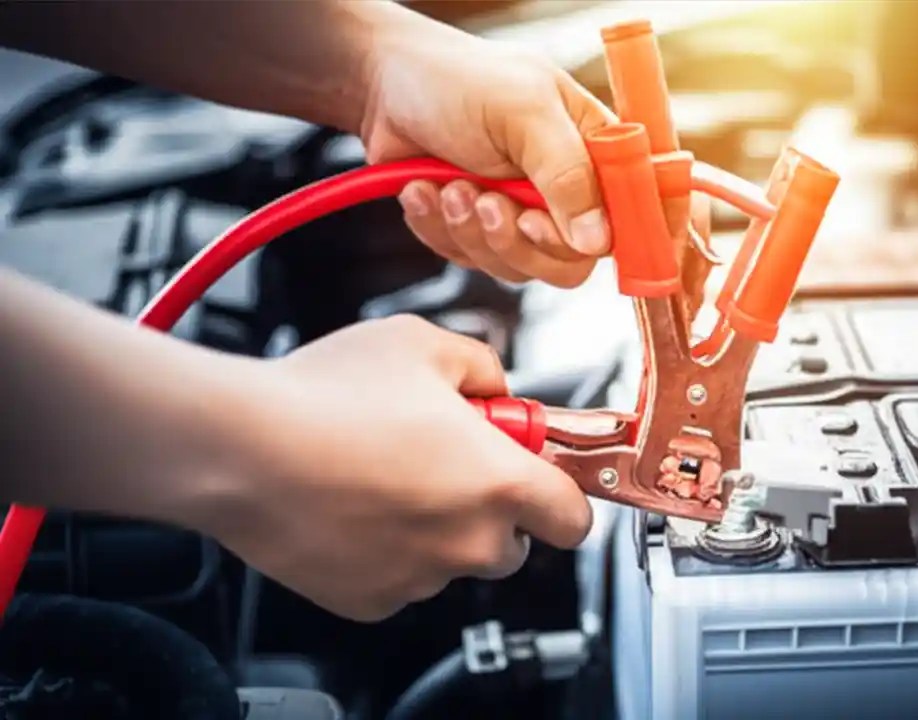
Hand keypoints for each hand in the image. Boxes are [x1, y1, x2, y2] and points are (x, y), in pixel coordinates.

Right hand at [201, 316, 591, 621]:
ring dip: (437, 526)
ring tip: (384, 471)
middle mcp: (469, 541)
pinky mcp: (371, 600)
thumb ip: (483, 367)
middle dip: (492, 508)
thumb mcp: (425, 345)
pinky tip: (353, 502)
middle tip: (448, 461)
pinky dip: (389, 549)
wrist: (238, 448)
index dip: (562, 495)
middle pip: (513, 543)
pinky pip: (401, 577)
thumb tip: (495, 388)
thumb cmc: (327, 395)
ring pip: (452, 559)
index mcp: (500, 482)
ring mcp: (420, 578)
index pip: (575, 519)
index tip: (542, 475)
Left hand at [360, 21, 613, 287]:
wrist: (384, 86)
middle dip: (519, 239)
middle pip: (570, 260)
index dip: (608, 238)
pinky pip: (473, 262)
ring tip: (449, 186)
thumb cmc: (457, 81)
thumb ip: (567, 176)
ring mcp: (522, 213)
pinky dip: (442, 230)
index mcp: (592, 150)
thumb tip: (598, 240)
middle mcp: (564, 188)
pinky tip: (424, 191)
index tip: (561, 231)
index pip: (629, 214)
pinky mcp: (480, 231)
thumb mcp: (523, 115)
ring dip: (473, 232)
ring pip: (518, 266)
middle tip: (487, 203)